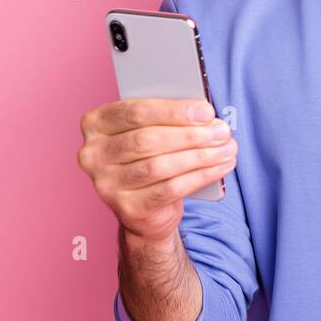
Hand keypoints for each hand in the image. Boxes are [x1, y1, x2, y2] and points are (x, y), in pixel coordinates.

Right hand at [77, 98, 236, 243]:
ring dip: (199, 156)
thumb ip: (169, 118)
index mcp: (96, 124)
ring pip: (159, 166)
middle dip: (191, 135)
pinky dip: (199, 177)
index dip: (174, 111)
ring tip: (227, 149)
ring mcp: (106, 184)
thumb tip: (204, 114)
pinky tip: (220, 167)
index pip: (134, 112)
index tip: (206, 111)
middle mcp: (93, 154)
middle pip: (147, 140)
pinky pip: (168, 190)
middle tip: (222, 131)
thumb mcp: (153, 130)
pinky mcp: (126, 209)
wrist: (144, 207)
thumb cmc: (150, 156)